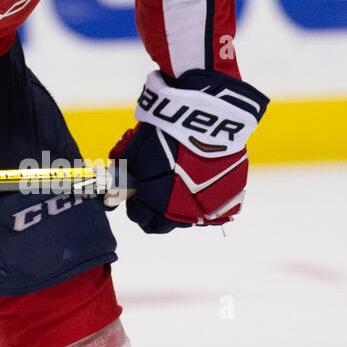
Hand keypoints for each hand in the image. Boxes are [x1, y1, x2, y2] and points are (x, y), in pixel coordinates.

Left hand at [109, 69, 267, 233]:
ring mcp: (209, 208)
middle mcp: (183, 213)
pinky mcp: (230, 199)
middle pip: (161, 225)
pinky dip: (204, 200)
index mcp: (156, 204)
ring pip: (187, 219)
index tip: (134, 193)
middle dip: (152, 212)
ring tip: (177, 183)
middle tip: (152, 192)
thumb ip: (124, 175)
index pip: (139, 217)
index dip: (133, 204)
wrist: (207, 120)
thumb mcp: (133, 153)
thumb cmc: (164, 133)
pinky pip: (212, 209)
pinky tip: (199, 182)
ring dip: (178, 207)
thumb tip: (115, 185)